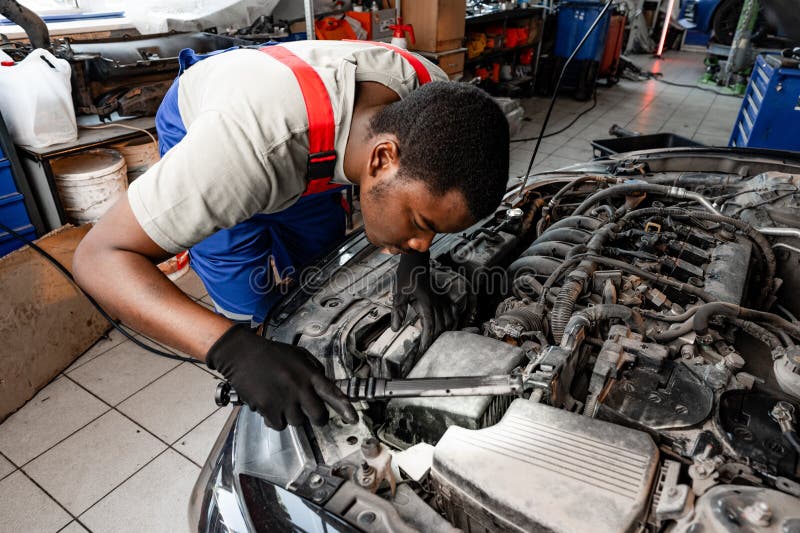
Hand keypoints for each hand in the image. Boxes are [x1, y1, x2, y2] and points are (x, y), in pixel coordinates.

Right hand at [206, 325, 357, 429]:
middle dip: (317, 418)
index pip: (332, 392)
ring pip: (298, 422)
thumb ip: (313, 369)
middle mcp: (299, 387)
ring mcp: (284, 399)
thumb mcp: (298, 354)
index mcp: (308, 373)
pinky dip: (276, 420)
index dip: (344, 407)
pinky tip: (272, 408)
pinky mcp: (268, 408)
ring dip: (293, 416)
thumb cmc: (270, 353)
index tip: (352, 418)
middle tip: (312, 415)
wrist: (242, 354)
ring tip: (284, 403)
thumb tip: (323, 382)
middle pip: (318, 415)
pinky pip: (279, 425)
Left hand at [391, 250, 457, 350]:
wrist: (415, 262)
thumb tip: (395, 328)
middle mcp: (437, 303)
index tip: (423, 349)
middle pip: (441, 326)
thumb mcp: (399, 294)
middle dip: (435, 339)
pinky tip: (450, 324)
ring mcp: (442, 299)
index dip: (427, 340)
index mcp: (426, 303)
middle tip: (427, 348)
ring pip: (449, 320)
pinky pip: (453, 310)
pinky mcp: (443, 296)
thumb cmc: (406, 277)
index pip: (430, 326)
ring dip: (444, 331)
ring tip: (437, 340)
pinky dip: (453, 319)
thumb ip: (398, 311)